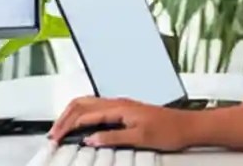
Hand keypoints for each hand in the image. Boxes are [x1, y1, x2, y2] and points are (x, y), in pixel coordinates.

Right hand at [48, 97, 196, 151]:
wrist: (187, 126)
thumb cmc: (169, 130)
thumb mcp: (139, 138)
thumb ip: (113, 138)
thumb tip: (91, 140)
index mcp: (119, 107)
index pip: (85, 115)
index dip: (68, 127)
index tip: (57, 138)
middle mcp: (119, 103)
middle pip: (82, 104)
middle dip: (64, 118)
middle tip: (54, 134)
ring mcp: (122, 105)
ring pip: (88, 104)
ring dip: (72, 115)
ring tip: (62, 129)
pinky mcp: (125, 110)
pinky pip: (97, 108)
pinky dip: (84, 115)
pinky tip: (82, 125)